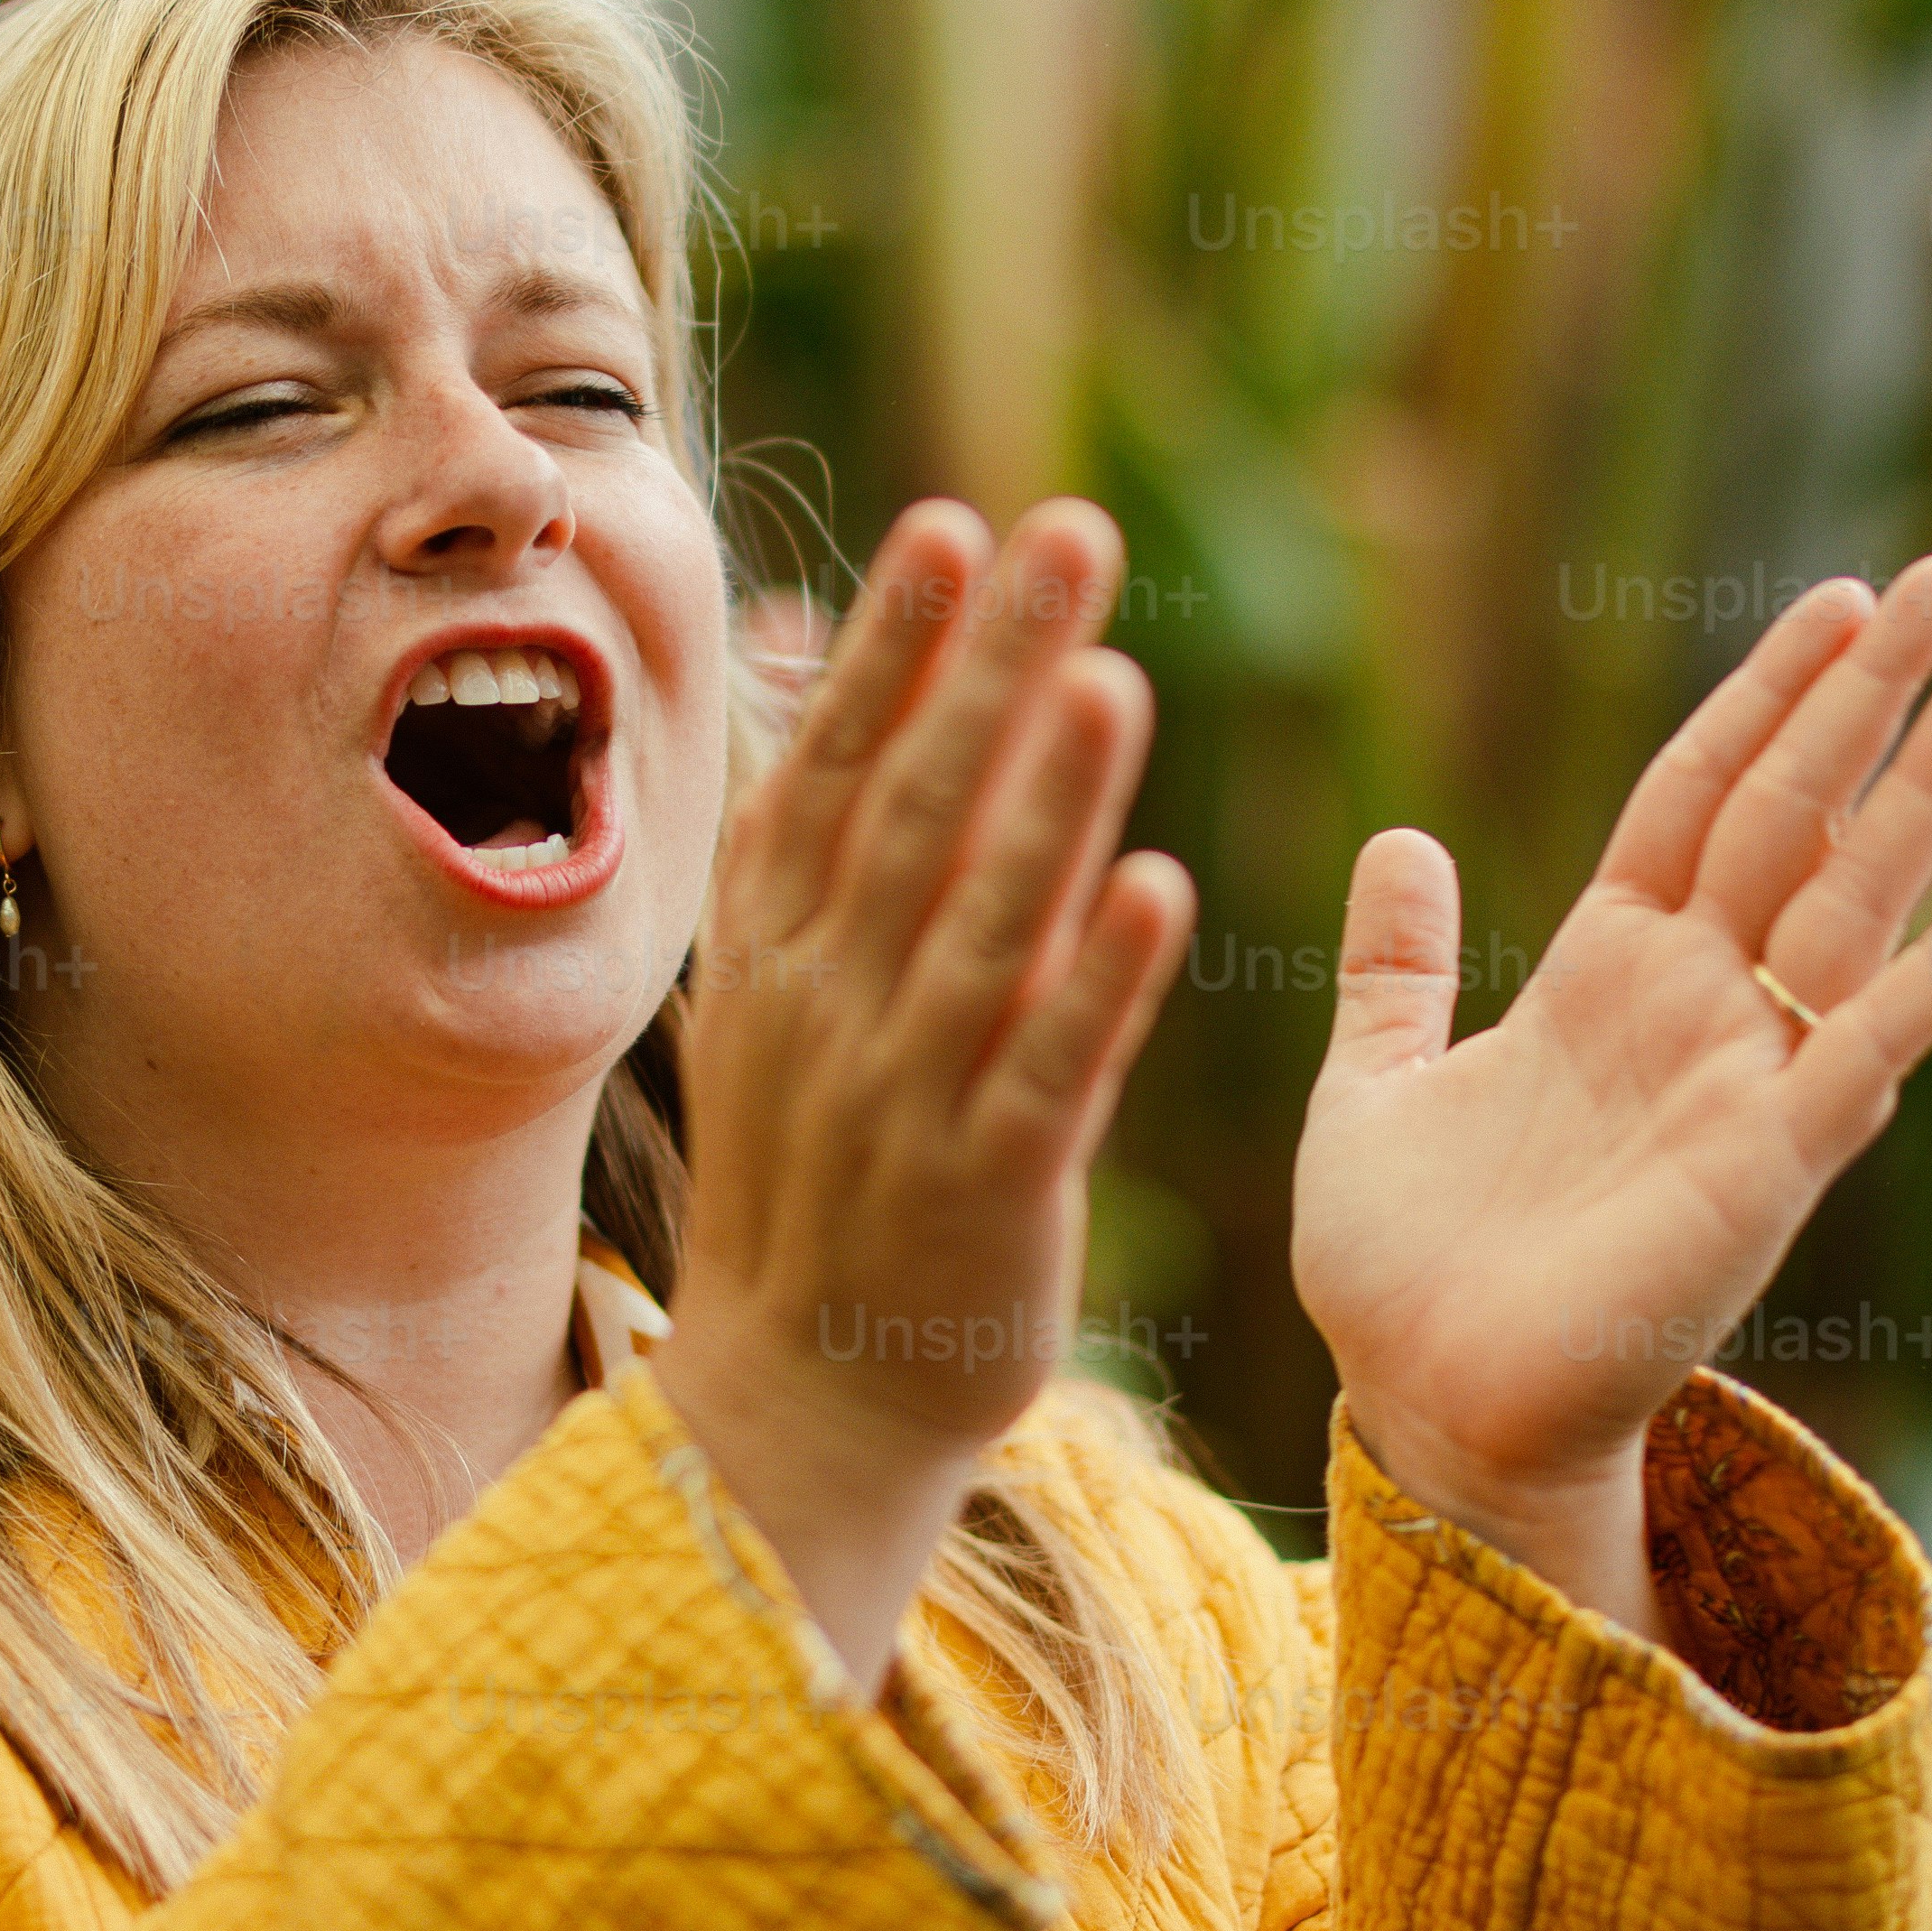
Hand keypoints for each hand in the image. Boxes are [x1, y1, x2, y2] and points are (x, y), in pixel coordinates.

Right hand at [653, 500, 1192, 1686]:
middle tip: (1068, 535)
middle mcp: (828, 1007)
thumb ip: (823, 852)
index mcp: (773, 952)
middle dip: (991, 667)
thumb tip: (829, 664)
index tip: (952, 525)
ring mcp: (902, 1100)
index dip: (892, 647)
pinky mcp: (988, 1192)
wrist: (801, 1406)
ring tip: (1113, 678)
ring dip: (1049, 801)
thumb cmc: (816, 1177)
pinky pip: (1051, 1072)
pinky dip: (1101, 982)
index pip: (834, 769)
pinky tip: (1158, 887)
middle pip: (917, 811)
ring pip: (984, 927)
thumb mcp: (780, 1004)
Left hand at [1290, 557, 1931, 1615]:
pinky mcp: (1766, 1164)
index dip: (1762, 697)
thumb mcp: (1375, 1085)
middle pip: (1794, 811)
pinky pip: (1866, 1049)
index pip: (1700, 795)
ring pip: (1847, 900)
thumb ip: (1400, 967)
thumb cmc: (1403, 1272)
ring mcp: (1741, 1078)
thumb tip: (1403, 839)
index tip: (1830, 598)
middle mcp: (1692, 1007)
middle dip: (1864, 693)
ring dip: (1920, 792)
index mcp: (1604, 973)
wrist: (1429, 1410)